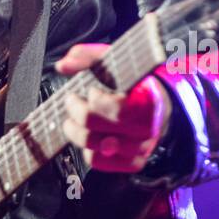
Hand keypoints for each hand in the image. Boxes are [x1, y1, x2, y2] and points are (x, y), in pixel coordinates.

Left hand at [54, 42, 173, 173]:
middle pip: (97, 128)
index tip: (91, 91)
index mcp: (147, 100)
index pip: (117, 109)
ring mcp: (141, 148)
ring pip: (94, 147)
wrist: (155, 104)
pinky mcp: (133, 163)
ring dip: (75, 131)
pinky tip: (89, 134)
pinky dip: (86, 148)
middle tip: (71, 101)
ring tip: (74, 118)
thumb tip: (64, 65)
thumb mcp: (113, 61)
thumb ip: (87, 56)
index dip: (96, 100)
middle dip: (75, 111)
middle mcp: (147, 128)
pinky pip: (98, 162)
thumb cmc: (131, 82)